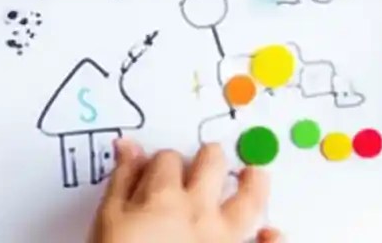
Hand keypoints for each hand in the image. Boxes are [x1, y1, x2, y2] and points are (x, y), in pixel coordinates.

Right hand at [93, 140, 280, 242]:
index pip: (168, 160)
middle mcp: (199, 212)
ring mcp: (222, 238)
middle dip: (207, 158)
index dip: (162, 163)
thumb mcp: (109, 220)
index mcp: (165, 197)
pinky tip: (273, 233)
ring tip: (253, 174)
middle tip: (204, 162)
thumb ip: (122, 181)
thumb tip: (129, 147)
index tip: (158, 171)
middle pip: (212, 164)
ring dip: (254, 182)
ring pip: (249, 199)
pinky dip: (272, 240)